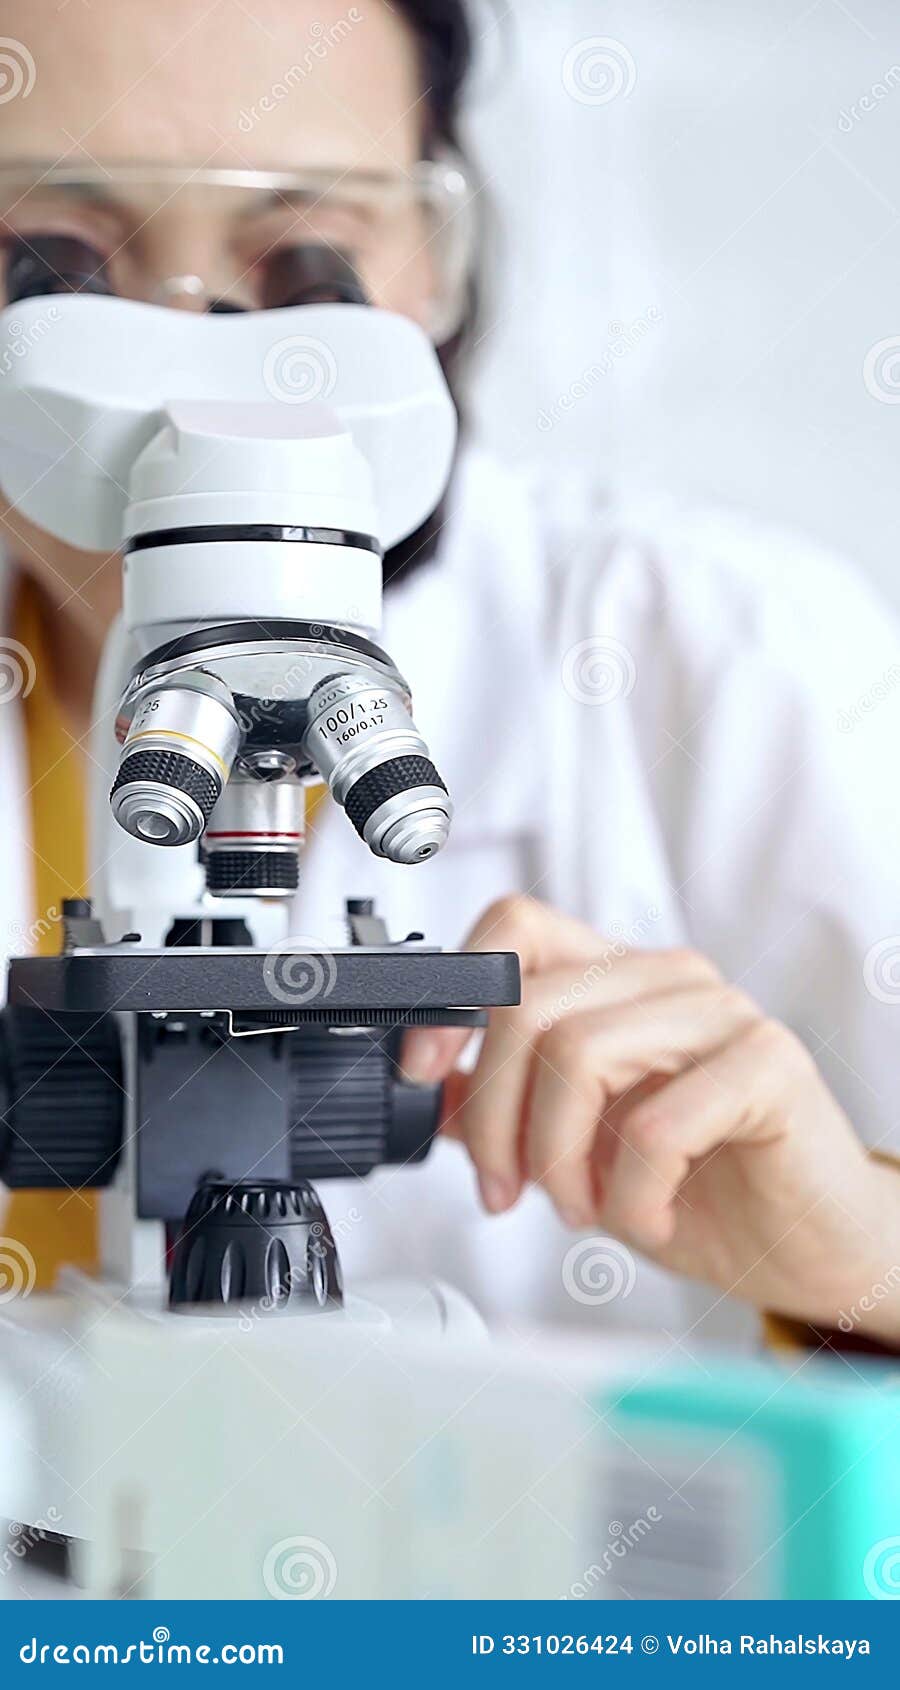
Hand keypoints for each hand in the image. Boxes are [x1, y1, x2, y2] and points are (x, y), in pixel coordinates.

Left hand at [402, 897, 899, 1341]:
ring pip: (579, 1055)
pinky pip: (656, 1125)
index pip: (514, 927)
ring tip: (585, 1208)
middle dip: (492, 1117)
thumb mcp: (578, 1152)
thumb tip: (432, 1086)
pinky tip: (650, 1217)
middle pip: (528, 1005)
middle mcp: (666, 979)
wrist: (808, 1244)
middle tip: (506, 1189)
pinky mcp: (768, 1063)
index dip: (452, 991)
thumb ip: (508, 1108)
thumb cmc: (701, 1188)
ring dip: (558, 1159)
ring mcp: (721, 1013)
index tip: (423, 1069)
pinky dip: (632, 1196)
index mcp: (616, 981)